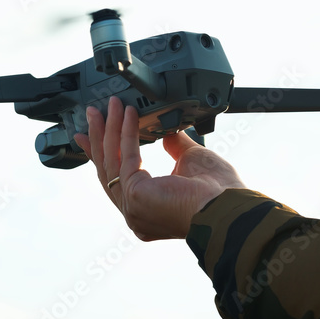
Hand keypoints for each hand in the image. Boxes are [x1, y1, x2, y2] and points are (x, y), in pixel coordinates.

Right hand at [73, 96, 246, 240]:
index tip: (93, 135)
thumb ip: (174, 146)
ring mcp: (132, 206)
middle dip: (99, 137)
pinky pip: (126, 156)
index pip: (117, 178)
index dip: (104, 153)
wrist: (226, 207)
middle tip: (93, 113)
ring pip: (112, 160)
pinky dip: (125, 131)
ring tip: (110, 105)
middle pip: (108, 168)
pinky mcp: (135, 194)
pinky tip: (127, 113)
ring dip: (109, 128)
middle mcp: (134, 213)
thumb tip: (166, 131)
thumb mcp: (190, 160)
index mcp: (147, 210)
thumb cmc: (218, 193)